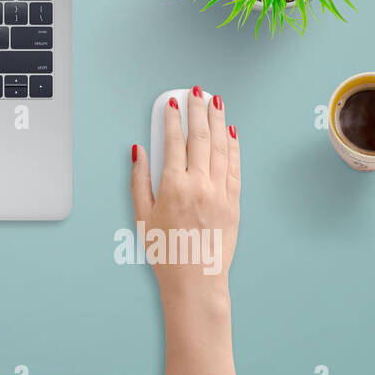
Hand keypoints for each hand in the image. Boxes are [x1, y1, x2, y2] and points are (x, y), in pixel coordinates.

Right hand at [130, 87, 240, 300]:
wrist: (196, 281)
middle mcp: (200, 185)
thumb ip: (139, 180)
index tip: (171, 104)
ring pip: (221, 147)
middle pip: (200, 137)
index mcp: (174, 187)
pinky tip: (231, 133)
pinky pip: (235, 167)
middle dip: (198, 111)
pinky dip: (233, 147)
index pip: (174, 142)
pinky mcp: (234, 203)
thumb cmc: (166, 252)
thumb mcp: (142, 215)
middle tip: (197, 93)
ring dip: (219, 121)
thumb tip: (139, 152)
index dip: (172, 119)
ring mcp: (221, 193)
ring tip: (217, 102)